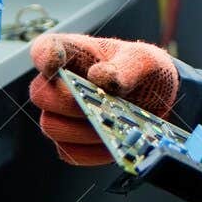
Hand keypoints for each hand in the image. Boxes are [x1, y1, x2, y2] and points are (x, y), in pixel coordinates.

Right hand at [27, 33, 177, 165]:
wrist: (160, 99)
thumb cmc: (145, 70)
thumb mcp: (144, 60)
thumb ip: (125, 66)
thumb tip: (99, 76)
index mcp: (73, 53)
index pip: (44, 49)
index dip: (43, 57)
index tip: (55, 64)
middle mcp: (59, 84)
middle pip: (41, 95)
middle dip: (68, 102)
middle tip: (97, 104)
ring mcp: (61, 115)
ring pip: (52, 127)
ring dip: (82, 130)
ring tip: (112, 124)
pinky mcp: (73, 142)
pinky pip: (71, 153)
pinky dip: (93, 151)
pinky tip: (114, 141)